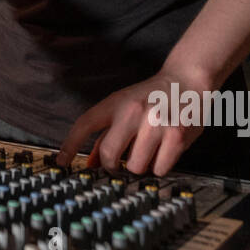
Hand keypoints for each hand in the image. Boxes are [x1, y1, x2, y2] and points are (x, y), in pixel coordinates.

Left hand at [56, 70, 207, 175]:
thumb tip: (91, 163)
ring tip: (147, 151)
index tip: (61, 162)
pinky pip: (159, 169)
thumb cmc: (151, 97)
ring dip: (139, 166)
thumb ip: (106, 134)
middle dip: (111, 166)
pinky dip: (159, 167)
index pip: (85, 124)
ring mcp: (156, 125)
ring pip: (135, 167)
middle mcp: (134, 112)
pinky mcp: (177, 136)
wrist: (187, 80)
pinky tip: (163, 152)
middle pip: (109, 154)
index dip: (69, 145)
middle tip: (117, 164)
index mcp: (117, 103)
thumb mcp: (124, 106)